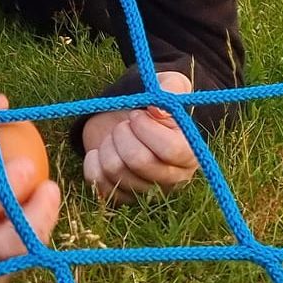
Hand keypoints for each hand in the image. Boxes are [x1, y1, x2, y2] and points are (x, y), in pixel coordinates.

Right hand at [0, 91, 60, 282]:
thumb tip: (3, 105)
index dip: (5, 188)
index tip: (29, 163)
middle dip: (35, 217)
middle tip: (51, 187)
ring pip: (12, 263)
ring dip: (39, 229)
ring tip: (47, 196)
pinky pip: (14, 268)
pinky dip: (31, 242)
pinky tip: (36, 213)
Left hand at [81, 70, 199, 203]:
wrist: (128, 119)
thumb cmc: (153, 102)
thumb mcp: (168, 85)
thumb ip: (170, 89)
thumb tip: (157, 110)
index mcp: (190, 154)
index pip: (171, 149)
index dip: (148, 129)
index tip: (137, 115)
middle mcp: (172, 179)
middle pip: (140, 161)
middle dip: (123, 134)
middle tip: (123, 124)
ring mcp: (146, 191)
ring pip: (116, 171)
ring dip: (108, 145)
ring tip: (114, 137)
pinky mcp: (122, 196)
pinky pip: (98, 183)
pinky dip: (92, 162)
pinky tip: (99, 151)